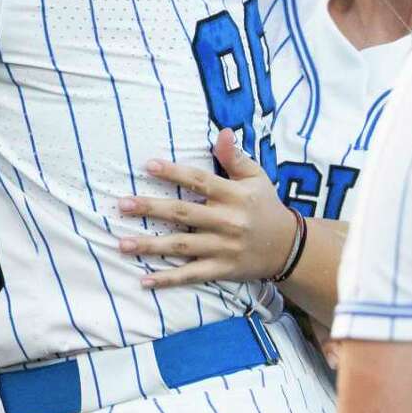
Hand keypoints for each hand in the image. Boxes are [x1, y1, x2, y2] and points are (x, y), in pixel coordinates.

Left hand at [115, 129, 296, 288]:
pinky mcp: (222, 270)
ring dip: (151, 245)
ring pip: (182, 246)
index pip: (200, 181)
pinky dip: (168, 279)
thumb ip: (235, 157)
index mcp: (234, 195)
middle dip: (151, 209)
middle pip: (184, 213)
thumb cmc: (265, 206)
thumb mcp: (256, 177)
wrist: (290, 248)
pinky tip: (144, 280)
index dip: (174, 172)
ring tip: (121, 243)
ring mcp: (223, 248)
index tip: (148, 165)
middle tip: (122, 204)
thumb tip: (222, 131)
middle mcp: (227, 221)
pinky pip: (192, 274)